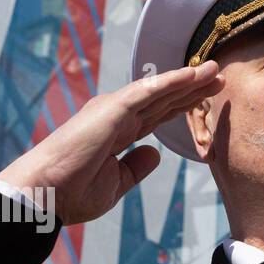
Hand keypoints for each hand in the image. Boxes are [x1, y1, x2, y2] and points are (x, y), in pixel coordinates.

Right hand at [0, 62, 220, 224]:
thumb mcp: (115, 184)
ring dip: (187, 79)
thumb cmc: (71, 192)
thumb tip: (156, 153)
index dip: (181, 106)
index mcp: (117, 134)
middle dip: (191, 88)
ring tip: (214, 69)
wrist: (45, 194)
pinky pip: (148, 91)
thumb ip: (136, 167)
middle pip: (162, 99)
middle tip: (217, 76)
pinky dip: (171, 81)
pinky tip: (192, 74)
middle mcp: (116, 116)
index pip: (156, 116)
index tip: (205, 98)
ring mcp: (113, 110)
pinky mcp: (112, 109)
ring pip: (158, 90)